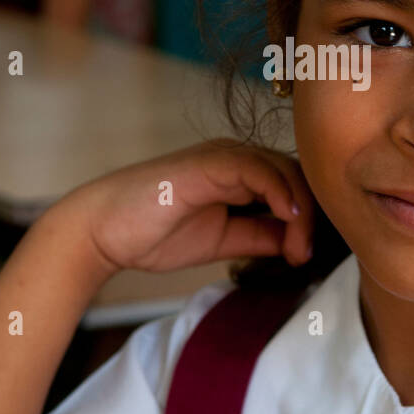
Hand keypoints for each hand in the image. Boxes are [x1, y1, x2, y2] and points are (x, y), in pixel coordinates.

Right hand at [59, 139, 314, 275]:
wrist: (103, 232)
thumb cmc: (155, 234)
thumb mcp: (224, 242)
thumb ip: (261, 237)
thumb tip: (301, 244)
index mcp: (240, 176)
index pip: (292, 187)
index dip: (309, 219)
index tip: (305, 257)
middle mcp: (236, 160)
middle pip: (295, 175)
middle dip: (311, 216)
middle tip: (303, 256)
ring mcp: (223, 156)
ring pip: (283, 169)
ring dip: (300, 209)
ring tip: (297, 248)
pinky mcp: (209, 161)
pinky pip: (258, 167)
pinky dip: (280, 191)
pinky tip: (288, 217)